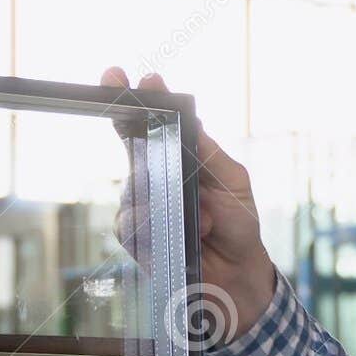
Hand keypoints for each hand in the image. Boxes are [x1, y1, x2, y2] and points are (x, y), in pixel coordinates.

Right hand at [100, 68, 276, 344]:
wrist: (238, 277)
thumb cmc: (239, 226)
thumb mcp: (235, 184)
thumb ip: (211, 156)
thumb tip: (193, 125)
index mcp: (183, 157)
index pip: (158, 122)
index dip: (145, 98)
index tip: (144, 78)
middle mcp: (158, 176)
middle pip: (131, 140)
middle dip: (122, 112)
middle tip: (116, 83)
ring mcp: (144, 204)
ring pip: (133, 183)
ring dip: (167, 195)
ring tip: (204, 218)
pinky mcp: (137, 236)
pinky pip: (129, 221)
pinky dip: (154, 224)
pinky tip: (179, 231)